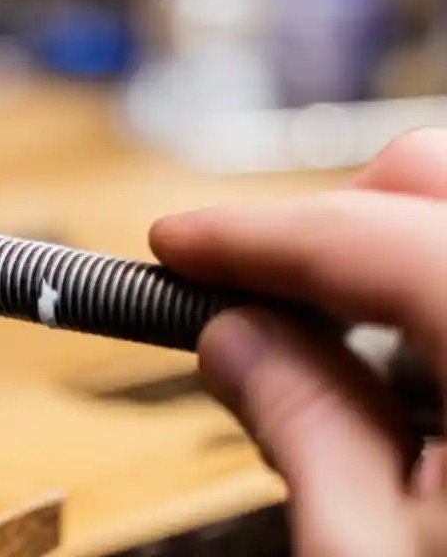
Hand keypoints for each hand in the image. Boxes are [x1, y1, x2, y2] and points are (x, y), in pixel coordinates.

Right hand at [151, 128, 446, 555]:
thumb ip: (301, 424)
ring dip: (398, 261)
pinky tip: (430, 385)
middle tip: (263, 298)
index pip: (369, 236)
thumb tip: (236, 339)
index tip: (185, 248)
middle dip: (335, 224)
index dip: (250, 235)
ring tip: (351, 353)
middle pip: (440, 183)